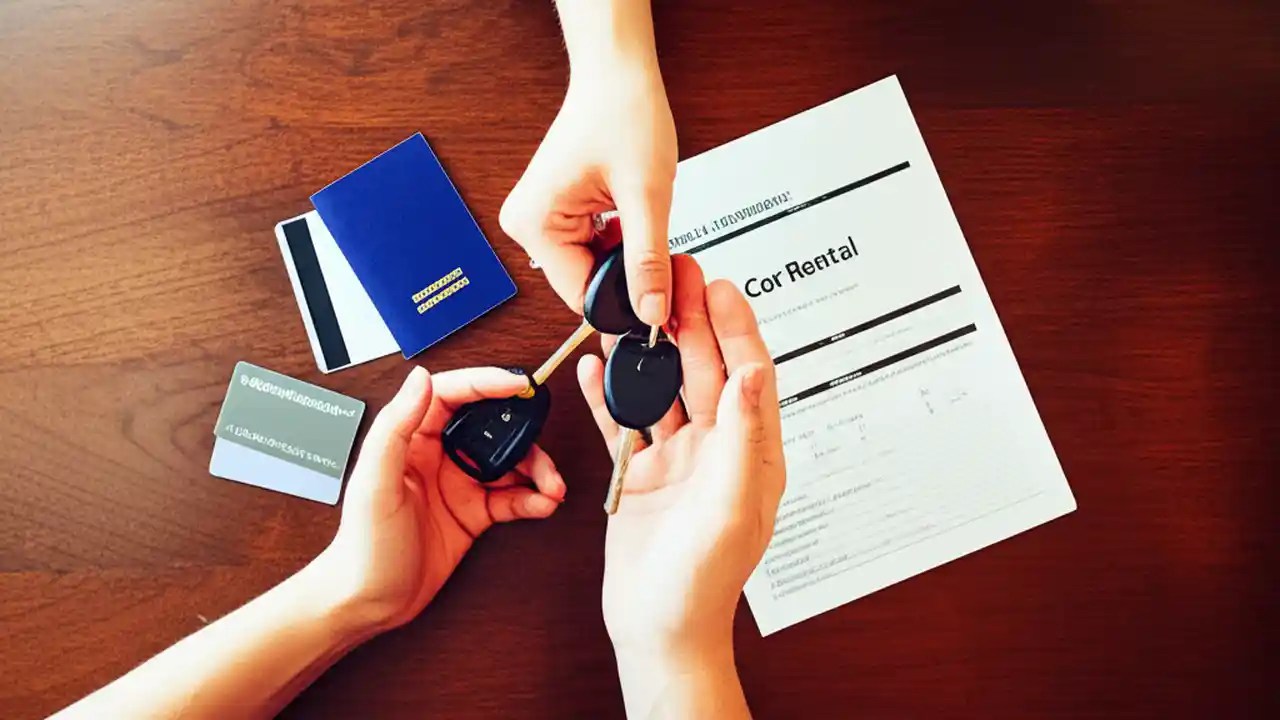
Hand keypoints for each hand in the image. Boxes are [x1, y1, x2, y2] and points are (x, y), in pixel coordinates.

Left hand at [314, 367, 565, 633]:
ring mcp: (459, 484)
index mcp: (411, 439)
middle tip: (544, 441)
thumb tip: (420, 379)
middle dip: (524, 432)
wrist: (370, 602)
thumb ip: (395, 427)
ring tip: (553, 486)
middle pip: (491, 425)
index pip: (453, 394)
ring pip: (509, 462)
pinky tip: (544, 504)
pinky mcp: (474, 513)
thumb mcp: (375, 483)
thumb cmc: (362, 546)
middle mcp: (438, 456)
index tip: (518, 385)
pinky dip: (533, 499)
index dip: (487, 383)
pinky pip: (512, 497)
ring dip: (536, 469)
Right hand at [499, 5, 676, 325]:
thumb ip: (647, 259)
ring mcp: (540, 218)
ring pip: (593, 266)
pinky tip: (629, 211)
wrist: (617, 74)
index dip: (624, 301)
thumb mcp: (645, 193)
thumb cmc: (622, 111)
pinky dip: (618, 240)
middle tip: (657, 240)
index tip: (658, 296)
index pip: (581, 294)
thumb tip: (651, 309)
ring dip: (624, 253)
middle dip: (626, 272)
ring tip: (640, 212)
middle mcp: (527, 224)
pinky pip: (591, 247)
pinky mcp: (556, 212)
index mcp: (535, 223)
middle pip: (586, 281)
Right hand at [577, 256, 785, 654]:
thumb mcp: (730, 506)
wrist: (657, 628)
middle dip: (689, 322)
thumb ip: (741, 436)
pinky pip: (622, 422)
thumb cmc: (702, 584)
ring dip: (648, 349)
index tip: (719, 288)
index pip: (748, 376)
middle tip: (674, 277)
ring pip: (661, 389)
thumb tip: (753, 374)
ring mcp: (676, 460)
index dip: (735, 328)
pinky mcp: (639, 474)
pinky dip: (608, 392)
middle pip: (702, 371)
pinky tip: (598, 364)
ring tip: (634, 308)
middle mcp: (715, 451)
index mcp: (750, 455)